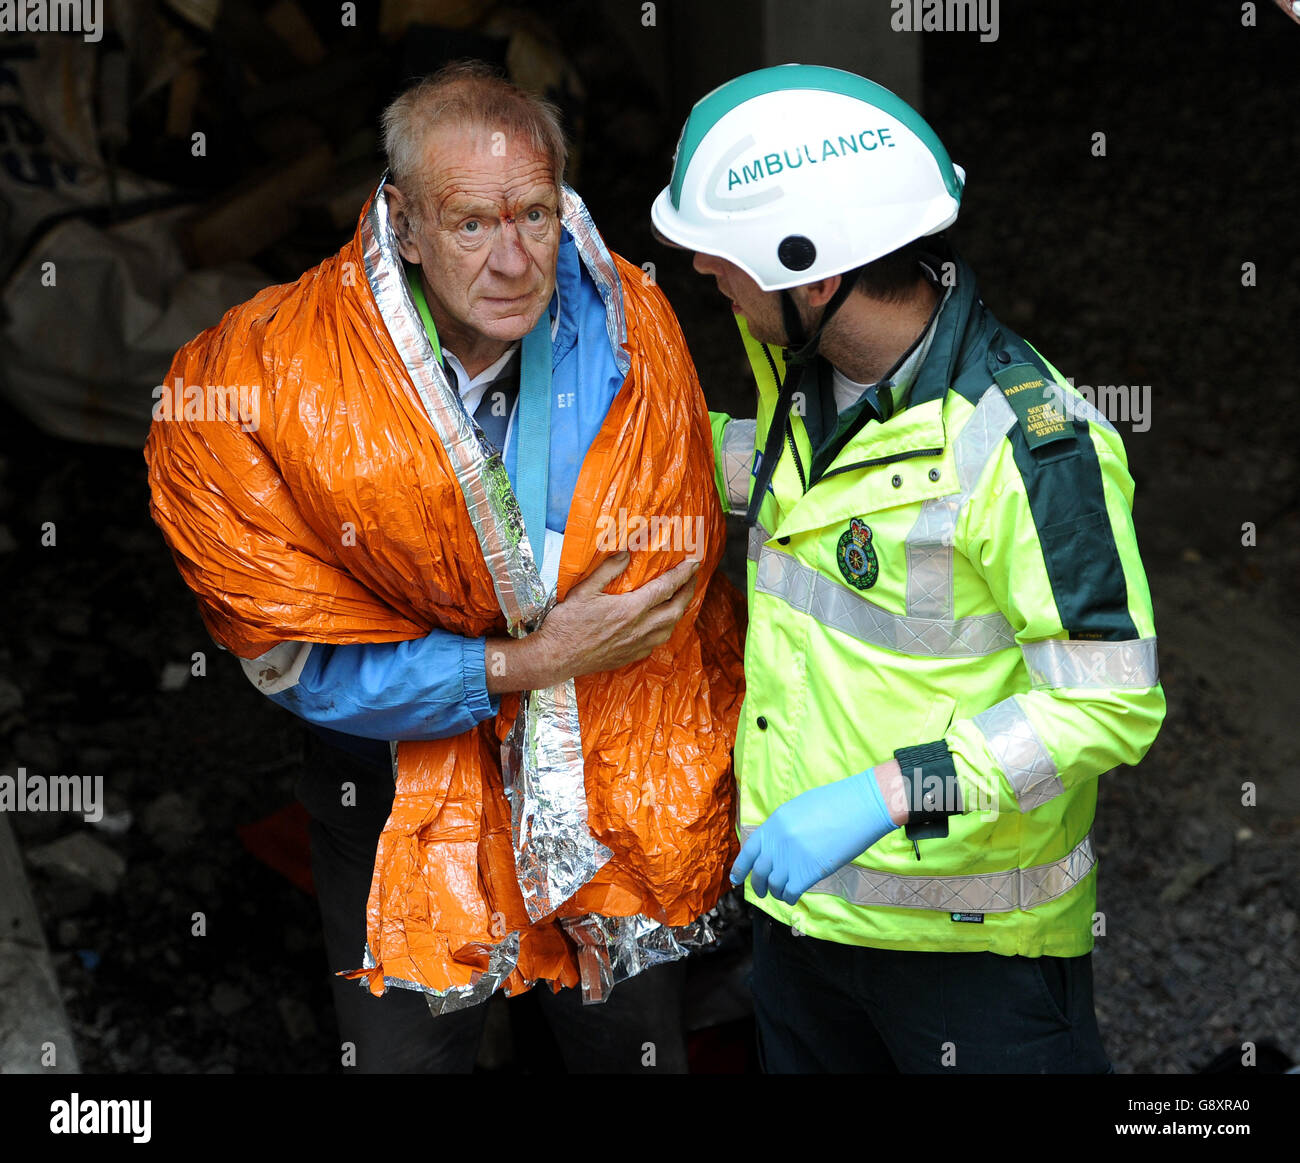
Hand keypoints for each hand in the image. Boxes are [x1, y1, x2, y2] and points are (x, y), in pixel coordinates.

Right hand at [485, 552, 699, 692]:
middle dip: (688, 591)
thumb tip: (627, 554)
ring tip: (680, 599)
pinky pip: (657, 642)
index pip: (666, 588)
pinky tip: (661, 624)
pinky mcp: (631, 657)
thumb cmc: (567, 623)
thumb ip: (608, 571)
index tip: (694, 563)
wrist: (556, 658)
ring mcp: (637, 645)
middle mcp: (640, 629)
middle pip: (676, 609)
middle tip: (692, 578)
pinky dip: (666, 629)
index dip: (683, 574)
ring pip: (670, 628)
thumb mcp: (584, 590)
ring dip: (679, 612)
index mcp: (631, 609)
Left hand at [730, 768, 897, 905]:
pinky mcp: (807, 873)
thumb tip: (779, 844)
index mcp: (773, 824)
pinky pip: (789, 893)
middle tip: (761, 892)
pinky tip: (793, 897)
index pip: (749, 851)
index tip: (736, 879)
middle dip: (758, 886)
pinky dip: (789, 898)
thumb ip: (784, 827)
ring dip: (776, 893)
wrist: (858, 807)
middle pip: (759, 872)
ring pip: (774, 886)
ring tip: (782, 893)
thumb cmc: (835, 803)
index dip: (740, 868)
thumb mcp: (799, 808)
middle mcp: (777, 843)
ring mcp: (790, 859)